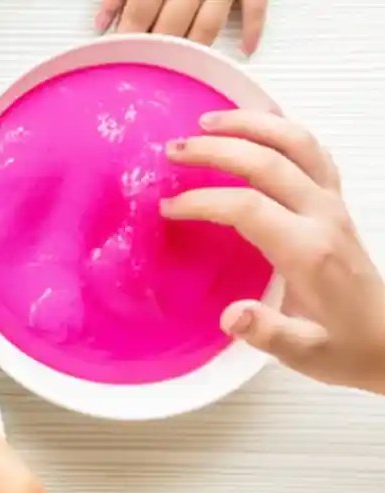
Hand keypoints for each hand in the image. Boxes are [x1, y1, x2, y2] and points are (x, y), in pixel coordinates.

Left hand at [95, 0, 267, 54]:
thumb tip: (102, 20)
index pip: (140, 9)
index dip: (128, 35)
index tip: (119, 56)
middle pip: (172, 22)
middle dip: (157, 48)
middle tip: (146, 70)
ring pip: (207, 23)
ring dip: (192, 49)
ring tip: (179, 70)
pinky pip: (255, 5)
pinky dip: (253, 28)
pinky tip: (245, 49)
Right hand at [161, 110, 384, 393]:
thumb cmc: (342, 347)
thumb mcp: (303, 353)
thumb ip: (266, 333)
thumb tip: (230, 317)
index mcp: (309, 252)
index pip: (247, 207)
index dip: (202, 201)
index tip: (168, 208)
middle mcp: (324, 217)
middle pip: (268, 162)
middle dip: (216, 149)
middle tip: (173, 150)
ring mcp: (333, 205)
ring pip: (297, 143)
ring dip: (252, 125)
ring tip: (209, 121)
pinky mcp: (335, 204)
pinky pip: (312, 153)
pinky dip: (281, 131)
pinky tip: (254, 130)